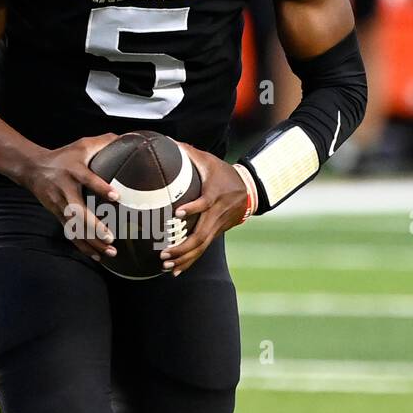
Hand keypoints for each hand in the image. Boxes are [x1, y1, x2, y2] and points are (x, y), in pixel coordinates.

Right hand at [24, 133, 120, 261]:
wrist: (33, 168)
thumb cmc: (63, 156)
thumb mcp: (81, 145)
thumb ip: (104, 142)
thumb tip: (127, 138)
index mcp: (73, 171)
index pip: (87, 179)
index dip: (101, 188)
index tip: (116, 196)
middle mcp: (66, 190)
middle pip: (78, 211)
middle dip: (94, 226)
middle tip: (111, 237)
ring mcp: (60, 206)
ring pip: (75, 227)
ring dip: (92, 241)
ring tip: (110, 251)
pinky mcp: (58, 216)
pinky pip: (71, 234)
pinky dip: (84, 247)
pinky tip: (98, 256)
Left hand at [160, 143, 247, 276]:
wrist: (248, 188)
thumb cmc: (222, 172)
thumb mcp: (207, 159)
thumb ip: (187, 152)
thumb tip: (165, 141)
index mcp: (215, 194)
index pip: (205, 202)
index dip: (193, 208)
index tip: (177, 213)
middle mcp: (217, 213)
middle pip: (202, 234)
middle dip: (183, 246)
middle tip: (164, 253)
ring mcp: (218, 225)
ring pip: (202, 246)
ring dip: (184, 258)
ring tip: (166, 266)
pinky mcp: (216, 232)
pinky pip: (203, 249)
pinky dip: (190, 261)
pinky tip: (176, 271)